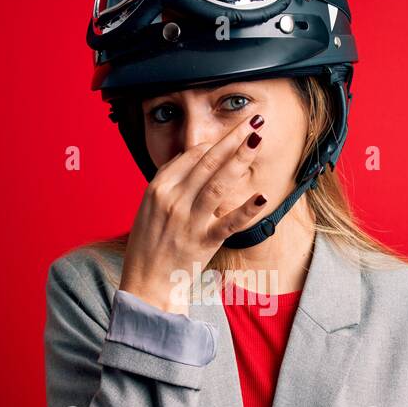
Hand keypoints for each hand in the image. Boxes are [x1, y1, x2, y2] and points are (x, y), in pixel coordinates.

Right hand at [118, 113, 268, 314]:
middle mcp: (172, 200)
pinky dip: (245, 210)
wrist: (145, 285)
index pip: (190, 156)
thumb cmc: (148, 247)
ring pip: (218, 183)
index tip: (232, 132)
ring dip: (240, 158)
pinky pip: (228, 223)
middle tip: (253, 120)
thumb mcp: (150, 208)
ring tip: (257, 139)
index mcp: (158, 188)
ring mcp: (188, 221)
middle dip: (232, 138)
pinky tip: (262, 196)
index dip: (214, 142)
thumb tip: (192, 160)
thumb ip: (170, 184)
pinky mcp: (202, 243)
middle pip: (207, 161)